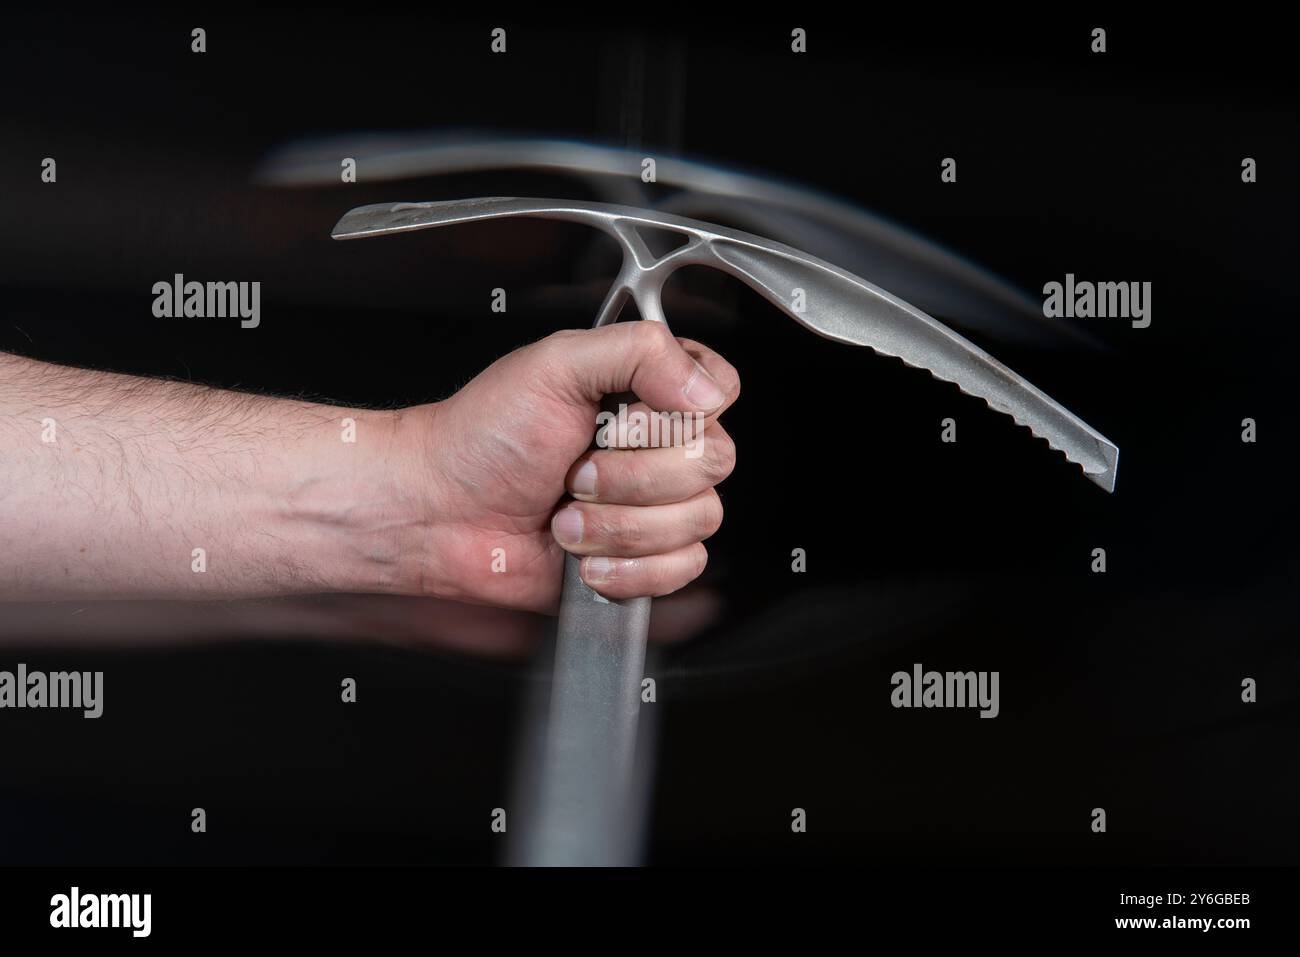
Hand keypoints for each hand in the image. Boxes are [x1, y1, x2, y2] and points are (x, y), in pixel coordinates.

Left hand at [387, 322, 739, 611]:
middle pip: (713, 462)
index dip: (678, 414)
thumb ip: (640, 352)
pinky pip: (682, 567)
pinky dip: (627, 568)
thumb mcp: (555, 364)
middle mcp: (660, 445)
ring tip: (566, 516)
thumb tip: (705, 389)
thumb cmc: (483, 437)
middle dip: (632, 476)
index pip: (720, 390)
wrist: (441, 514)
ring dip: (619, 526)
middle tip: (575, 471)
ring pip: (698, 519)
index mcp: (648, 388)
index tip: (619, 419)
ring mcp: (655, 505)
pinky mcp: (644, 558)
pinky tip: (584, 557)